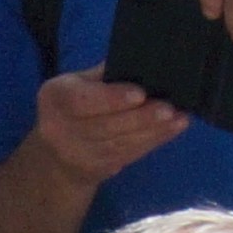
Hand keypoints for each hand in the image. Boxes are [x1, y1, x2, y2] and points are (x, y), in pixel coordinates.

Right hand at [28, 69, 194, 186]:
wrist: (56, 154)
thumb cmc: (74, 105)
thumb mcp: (78, 83)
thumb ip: (103, 75)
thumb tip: (143, 62)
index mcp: (55, 98)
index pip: (83, 100)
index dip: (112, 98)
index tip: (140, 94)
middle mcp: (59, 129)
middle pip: (105, 125)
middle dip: (140, 118)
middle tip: (169, 108)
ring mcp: (77, 154)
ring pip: (120, 143)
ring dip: (153, 131)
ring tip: (178, 119)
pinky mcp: (96, 170)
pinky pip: (128, 155)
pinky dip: (153, 142)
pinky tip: (172, 130)